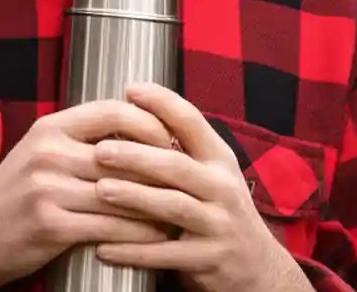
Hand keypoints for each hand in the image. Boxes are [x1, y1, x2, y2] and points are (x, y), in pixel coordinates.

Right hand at [0, 100, 175, 288]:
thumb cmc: (14, 195)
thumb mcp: (41, 152)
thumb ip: (81, 139)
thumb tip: (139, 129)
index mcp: (51, 128)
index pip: (115, 111)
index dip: (152, 123)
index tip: (174, 141)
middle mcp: (49, 152)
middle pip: (124, 154)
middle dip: (162, 169)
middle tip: (189, 180)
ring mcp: (47, 189)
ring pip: (122, 193)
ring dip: (157, 205)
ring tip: (181, 211)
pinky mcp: (50, 225)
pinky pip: (110, 227)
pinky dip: (139, 234)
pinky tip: (156, 237)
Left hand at [91, 84, 309, 291]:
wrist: (257, 266)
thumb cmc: (219, 210)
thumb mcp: (211, 173)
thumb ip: (180, 147)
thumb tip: (131, 108)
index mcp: (219, 159)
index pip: (192, 122)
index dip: (163, 103)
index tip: (130, 89)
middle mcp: (223, 188)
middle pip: (177, 166)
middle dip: (137, 156)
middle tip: (99, 150)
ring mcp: (218, 225)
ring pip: (173, 207)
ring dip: (135, 198)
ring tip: (100, 190)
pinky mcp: (209, 259)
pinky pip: (166, 255)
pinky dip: (134, 252)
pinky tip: (103, 248)